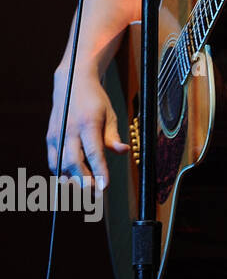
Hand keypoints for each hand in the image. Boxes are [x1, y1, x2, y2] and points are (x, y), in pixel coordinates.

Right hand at [47, 66, 127, 190]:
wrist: (72, 84)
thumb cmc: (95, 101)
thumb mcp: (110, 115)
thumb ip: (113, 136)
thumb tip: (123, 151)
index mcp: (88, 123)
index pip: (94, 152)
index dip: (99, 171)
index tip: (104, 187)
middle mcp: (69, 130)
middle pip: (73, 162)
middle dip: (84, 181)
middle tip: (95, 194)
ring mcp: (56, 134)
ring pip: (60, 164)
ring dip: (72, 179)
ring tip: (86, 188)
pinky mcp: (50, 137)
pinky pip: (53, 160)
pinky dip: (62, 171)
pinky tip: (73, 178)